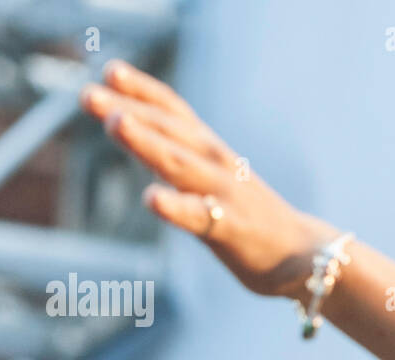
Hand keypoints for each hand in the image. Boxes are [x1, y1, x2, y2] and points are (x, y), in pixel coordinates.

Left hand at [79, 59, 335, 299]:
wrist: (306, 255)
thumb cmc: (252, 218)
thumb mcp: (211, 175)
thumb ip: (171, 154)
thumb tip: (128, 129)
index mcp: (211, 150)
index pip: (173, 111)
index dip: (141, 89)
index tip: (109, 71)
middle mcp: (216, 164)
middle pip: (168, 132)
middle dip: (128, 110)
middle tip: (88, 96)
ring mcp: (225, 195)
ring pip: (179, 165)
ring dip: (147, 142)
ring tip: (116, 123)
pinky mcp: (231, 230)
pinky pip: (200, 217)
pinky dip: (176, 207)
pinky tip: (152, 199)